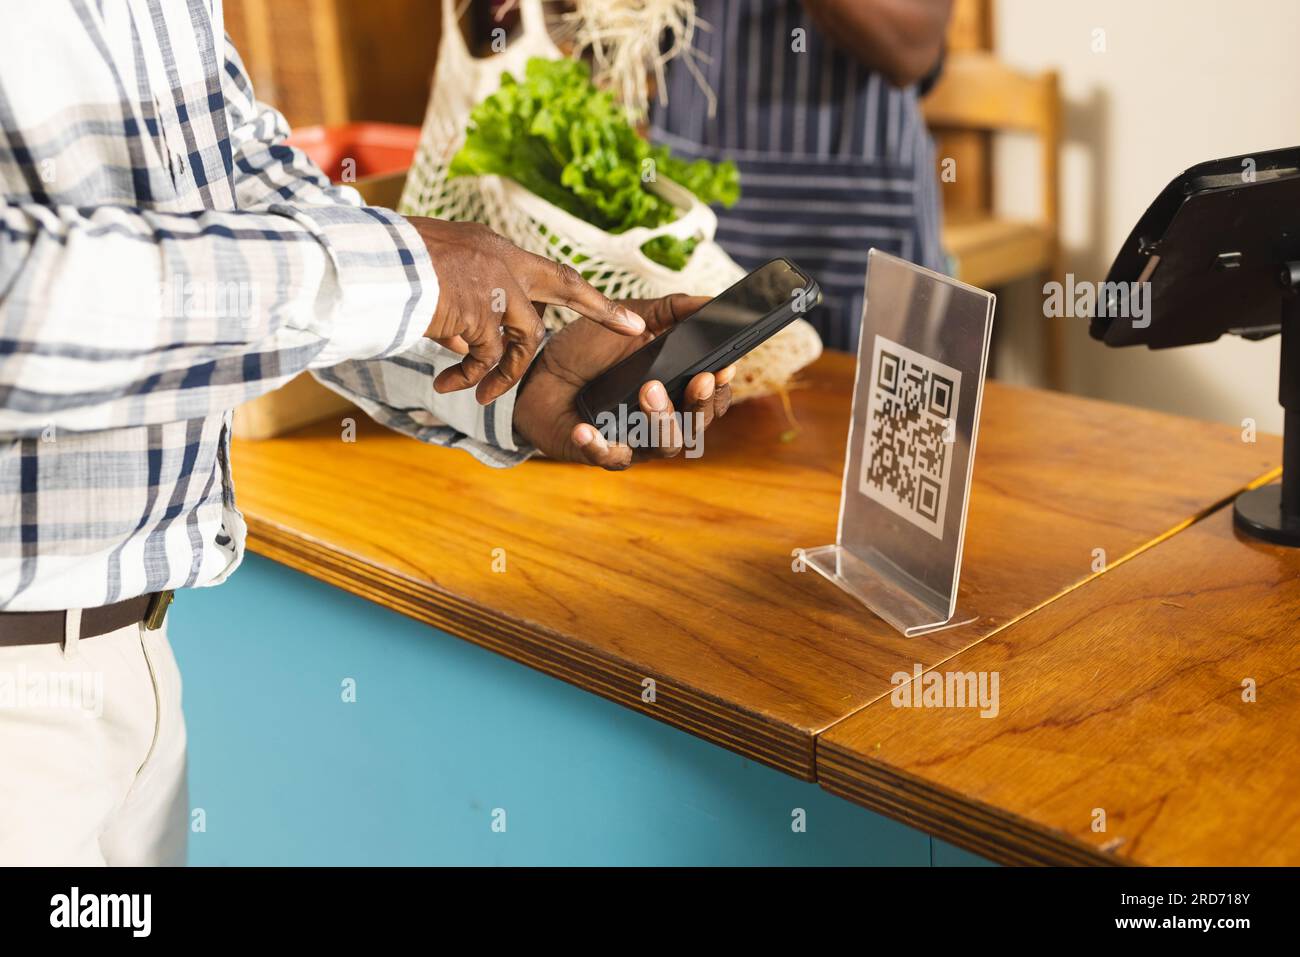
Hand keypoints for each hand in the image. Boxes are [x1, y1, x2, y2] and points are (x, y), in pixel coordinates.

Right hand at [405, 218, 645, 403]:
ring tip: (482, 394)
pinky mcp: (482, 311)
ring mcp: (496, 285)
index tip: (615, 306)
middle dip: (602, 308)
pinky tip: (445, 385)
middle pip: (565, 285)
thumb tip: (470, 345)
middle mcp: (502, 261)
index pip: (547, 272)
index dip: (580, 292)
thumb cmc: (389, 270)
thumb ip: (463, 312)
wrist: (370, 264)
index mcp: (492, 250)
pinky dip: (470, 377)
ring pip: (524, 340)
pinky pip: (487, 358)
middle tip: (633, 327)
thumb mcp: (436, 284)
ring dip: (503, 373)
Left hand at [513, 294, 735, 468]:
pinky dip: (600, 446)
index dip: (721, 388)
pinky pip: (610, 457)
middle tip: (697, 379)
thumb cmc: (587, 349)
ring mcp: (633, 439)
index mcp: (674, 389)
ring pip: (665, 445)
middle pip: (696, 425)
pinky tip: (589, 429)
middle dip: (699, 404)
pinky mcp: (601, 452)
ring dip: (662, 421)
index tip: (724, 368)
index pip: (711, 398)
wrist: (537, 370)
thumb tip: (710, 300)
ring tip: (649, 391)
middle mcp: (660, 419)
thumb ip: (671, 310)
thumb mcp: (630, 320)